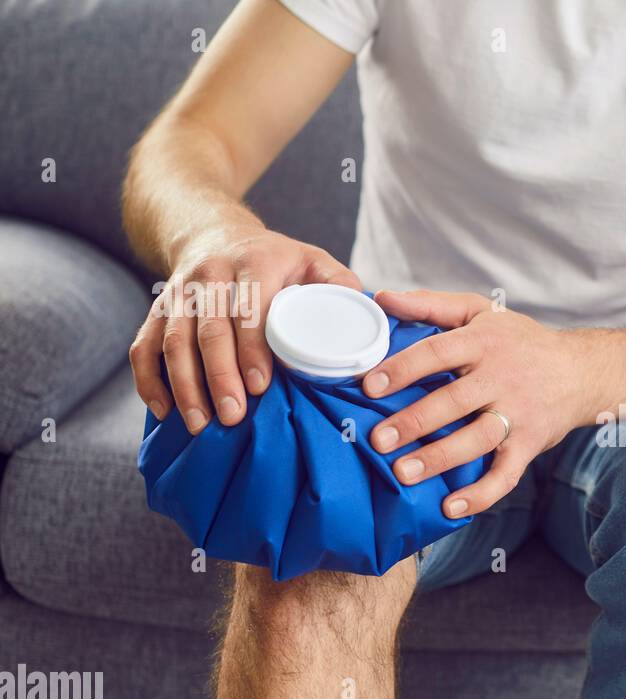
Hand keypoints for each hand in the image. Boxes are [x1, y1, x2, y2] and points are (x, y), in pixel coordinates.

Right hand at [129, 223, 360, 432]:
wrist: (213, 231)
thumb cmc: (275, 259)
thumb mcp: (312, 259)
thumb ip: (339, 285)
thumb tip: (367, 318)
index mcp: (254, 263)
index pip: (249, 310)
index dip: (252, 350)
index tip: (259, 387)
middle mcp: (210, 276)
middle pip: (208, 331)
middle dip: (218, 377)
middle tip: (231, 416)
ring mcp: (179, 293)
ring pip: (171, 340)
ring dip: (184, 385)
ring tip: (199, 424)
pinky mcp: (157, 310)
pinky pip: (143, 345)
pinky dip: (149, 380)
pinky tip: (165, 411)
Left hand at [364, 290, 600, 518]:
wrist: (582, 370)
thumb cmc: (521, 341)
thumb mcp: (481, 312)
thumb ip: (431, 305)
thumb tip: (382, 299)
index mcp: (484, 342)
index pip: (438, 353)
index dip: (403, 369)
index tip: (369, 386)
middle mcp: (502, 377)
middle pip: (454, 400)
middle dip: (415, 421)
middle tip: (379, 440)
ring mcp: (519, 414)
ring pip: (477, 439)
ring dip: (441, 458)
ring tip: (404, 473)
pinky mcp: (530, 444)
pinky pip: (506, 474)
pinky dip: (481, 494)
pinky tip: (451, 507)